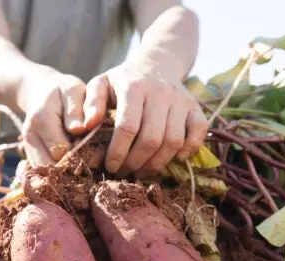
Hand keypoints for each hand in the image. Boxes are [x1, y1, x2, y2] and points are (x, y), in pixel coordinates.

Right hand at [17, 65, 90, 166]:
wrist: (38, 91)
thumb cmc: (62, 90)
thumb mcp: (73, 90)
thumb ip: (76, 109)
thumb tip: (78, 129)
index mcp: (42, 119)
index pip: (61, 149)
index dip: (80, 154)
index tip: (95, 151)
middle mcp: (30, 135)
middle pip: (51, 165)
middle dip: (72, 167)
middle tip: (90, 162)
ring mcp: (27, 146)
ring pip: (45, 172)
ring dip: (63, 173)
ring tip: (80, 166)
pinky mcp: (29, 153)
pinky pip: (42, 171)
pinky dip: (56, 173)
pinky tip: (70, 166)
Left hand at [83, 57, 207, 175]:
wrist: (157, 63)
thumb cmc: (122, 80)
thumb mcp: (100, 84)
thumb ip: (90, 104)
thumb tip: (84, 127)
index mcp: (134, 88)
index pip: (127, 127)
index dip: (118, 152)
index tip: (110, 166)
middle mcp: (161, 93)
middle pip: (152, 138)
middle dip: (136, 162)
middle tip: (124, 172)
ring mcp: (181, 100)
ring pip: (174, 141)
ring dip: (157, 162)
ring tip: (142, 170)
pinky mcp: (195, 106)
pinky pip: (199, 132)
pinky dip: (189, 149)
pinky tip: (174, 159)